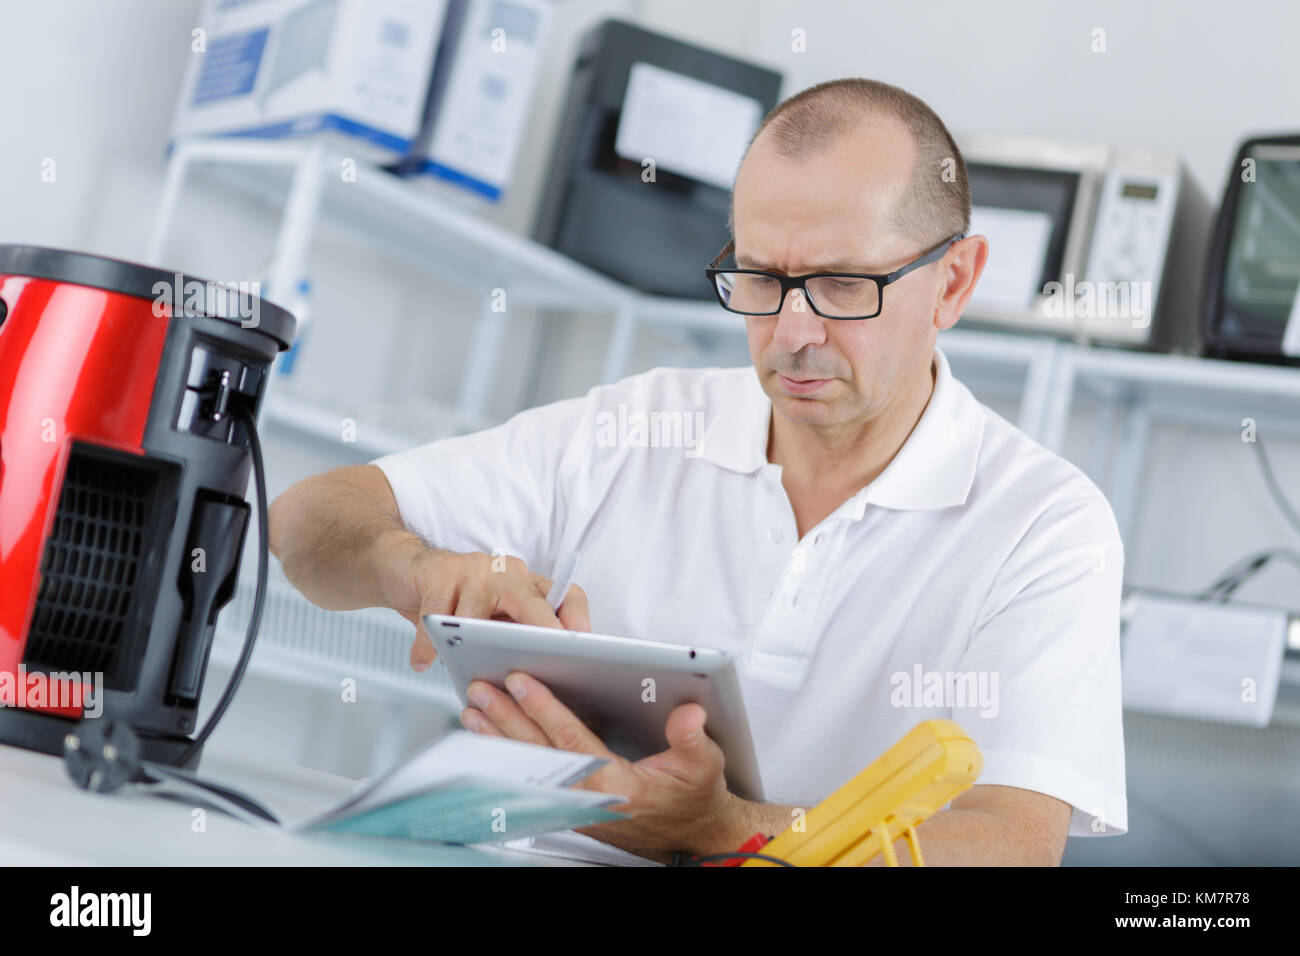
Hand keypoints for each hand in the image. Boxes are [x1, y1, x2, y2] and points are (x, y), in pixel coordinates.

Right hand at [369, 534, 590, 671]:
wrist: (404, 569)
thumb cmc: (455, 600)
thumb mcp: (489, 617)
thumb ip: (509, 637)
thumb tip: (532, 682)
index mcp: (526, 583)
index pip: (565, 595)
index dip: (577, 619)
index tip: (585, 646)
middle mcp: (506, 572)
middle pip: (532, 604)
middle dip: (541, 634)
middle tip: (544, 663)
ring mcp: (474, 570)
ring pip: (478, 618)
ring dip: (466, 649)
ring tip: (458, 669)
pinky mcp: (439, 573)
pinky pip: (438, 617)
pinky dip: (429, 645)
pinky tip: (422, 662)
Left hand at [460, 671, 741, 860]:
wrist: (693, 834)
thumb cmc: (693, 797)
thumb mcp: (704, 764)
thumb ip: (692, 738)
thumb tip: (688, 714)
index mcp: (618, 787)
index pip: (573, 741)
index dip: (544, 709)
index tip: (521, 682)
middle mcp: (591, 799)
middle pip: (540, 753)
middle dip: (508, 719)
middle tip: (483, 691)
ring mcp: (578, 807)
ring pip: (530, 768)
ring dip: (500, 739)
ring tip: (474, 713)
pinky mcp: (572, 808)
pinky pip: (534, 778)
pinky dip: (510, 756)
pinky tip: (492, 740)